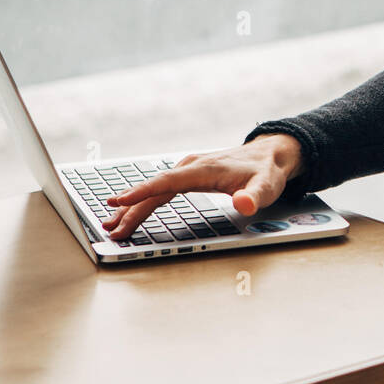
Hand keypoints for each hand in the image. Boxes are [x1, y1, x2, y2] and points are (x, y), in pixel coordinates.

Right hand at [100, 134, 304, 240]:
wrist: (272, 153)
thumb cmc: (267, 171)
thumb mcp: (266, 187)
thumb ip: (255, 197)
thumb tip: (244, 204)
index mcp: (204, 169)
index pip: (166, 182)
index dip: (142, 193)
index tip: (118, 201)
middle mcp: (192, 166)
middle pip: (154, 189)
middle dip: (130, 209)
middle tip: (111, 229)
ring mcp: (189, 169)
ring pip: (155, 189)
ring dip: (133, 207)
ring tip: (113, 225)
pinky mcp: (190, 175)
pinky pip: (161, 189)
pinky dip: (144, 201)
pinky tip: (132, 212)